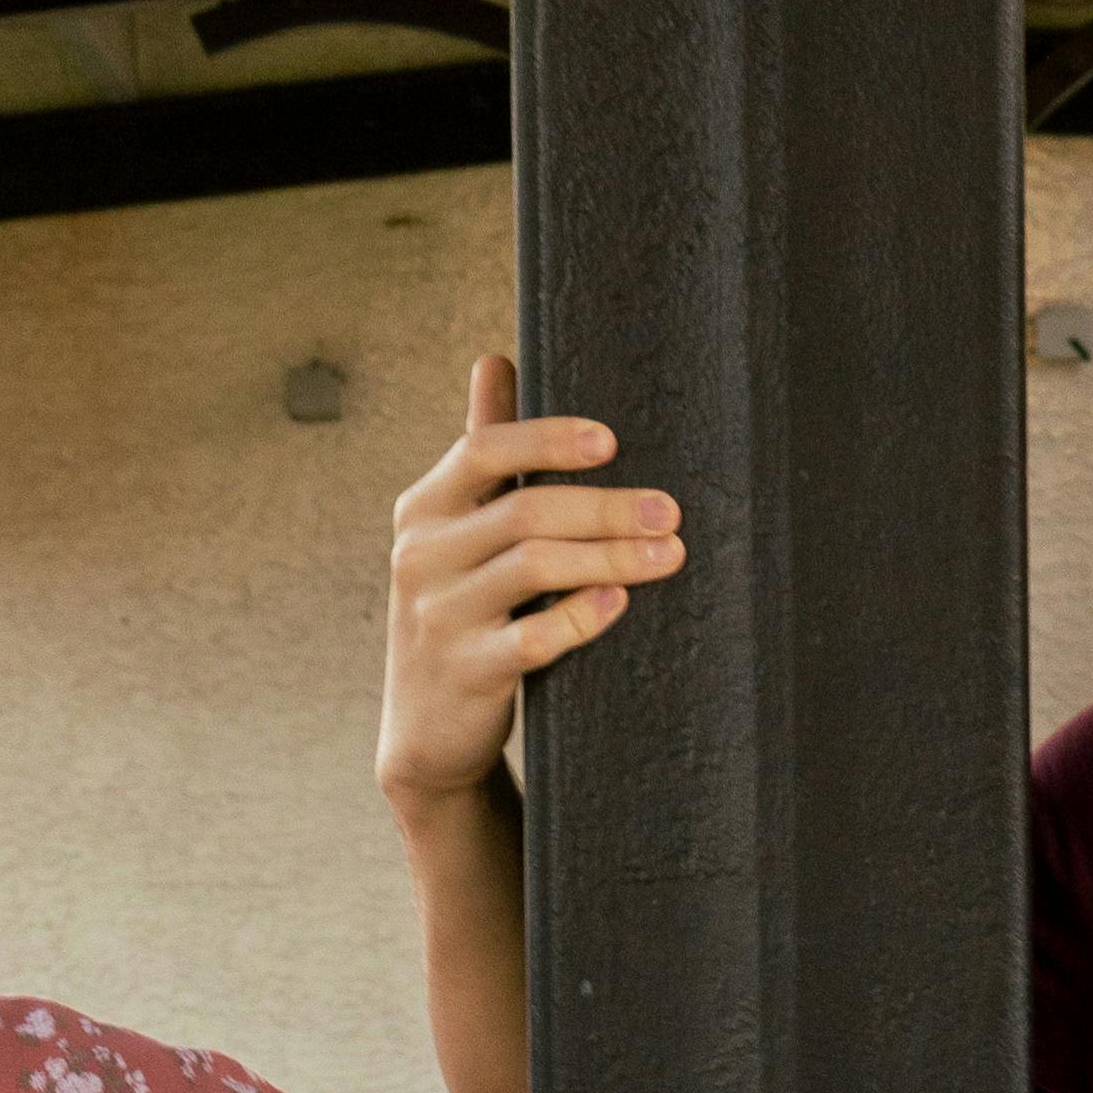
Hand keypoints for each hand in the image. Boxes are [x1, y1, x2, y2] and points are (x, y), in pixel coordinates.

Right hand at [378, 353, 684, 816]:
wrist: (427, 731)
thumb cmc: (459, 613)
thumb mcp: (455, 533)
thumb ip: (481, 455)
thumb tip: (492, 361)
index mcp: (424, 509)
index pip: (483, 451)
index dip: (548, 439)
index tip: (613, 441)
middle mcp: (422, 555)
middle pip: (524, 511)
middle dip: (606, 507)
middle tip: (670, 510)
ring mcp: (439, 616)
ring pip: (533, 569)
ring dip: (610, 557)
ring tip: (669, 554)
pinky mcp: (466, 672)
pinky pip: (533, 638)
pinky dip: (580, 616)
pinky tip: (620, 602)